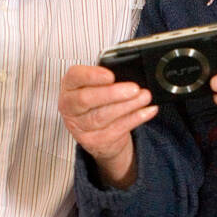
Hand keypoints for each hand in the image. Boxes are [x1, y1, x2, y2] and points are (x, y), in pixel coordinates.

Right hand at [59, 64, 158, 187]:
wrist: (99, 134)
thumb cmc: (98, 104)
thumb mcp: (97, 87)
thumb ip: (107, 80)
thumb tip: (130, 74)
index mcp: (70, 86)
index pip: (74, 77)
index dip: (92, 76)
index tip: (111, 75)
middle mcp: (70, 106)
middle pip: (86, 99)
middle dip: (112, 93)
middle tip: (133, 88)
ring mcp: (80, 126)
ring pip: (102, 116)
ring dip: (127, 106)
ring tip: (144, 97)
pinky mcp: (94, 141)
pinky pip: (116, 129)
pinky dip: (135, 118)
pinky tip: (147, 111)